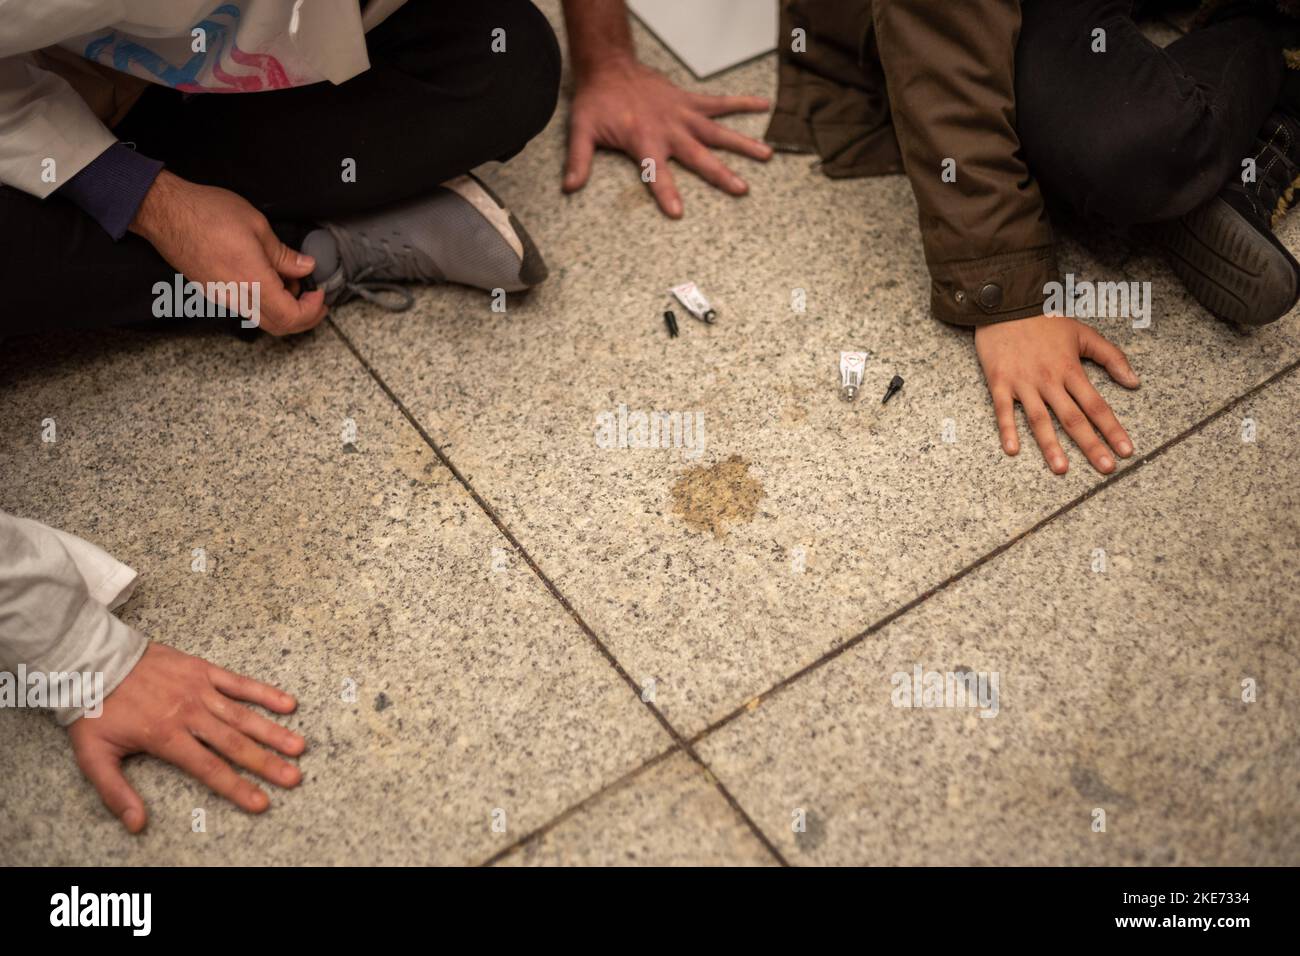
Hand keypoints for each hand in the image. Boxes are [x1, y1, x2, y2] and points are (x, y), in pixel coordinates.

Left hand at [68, 643, 304, 832]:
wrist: (93, 660)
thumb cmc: (95, 710)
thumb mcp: (93, 757)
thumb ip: (115, 792)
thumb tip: (137, 824)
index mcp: (166, 737)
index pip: (209, 768)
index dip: (236, 786)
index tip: (261, 802)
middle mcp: (189, 714)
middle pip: (234, 743)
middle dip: (266, 762)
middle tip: (293, 777)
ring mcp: (199, 690)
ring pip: (242, 715)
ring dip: (272, 731)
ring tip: (298, 746)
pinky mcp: (203, 670)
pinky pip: (238, 682)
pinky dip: (263, 692)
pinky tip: (288, 703)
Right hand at [130, 170, 326, 335]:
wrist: (164, 212)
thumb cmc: (206, 213)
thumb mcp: (257, 226)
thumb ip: (284, 254)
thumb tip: (304, 267)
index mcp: (253, 282)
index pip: (291, 317)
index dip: (312, 311)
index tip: (320, 294)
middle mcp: (237, 297)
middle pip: (279, 326)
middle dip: (304, 317)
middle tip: (315, 299)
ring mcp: (223, 297)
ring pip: (263, 319)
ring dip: (285, 308)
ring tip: (292, 280)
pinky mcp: (214, 292)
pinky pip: (247, 308)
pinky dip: (266, 301)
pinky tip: (269, 277)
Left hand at [563, 57, 771, 217]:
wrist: (609, 66)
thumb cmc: (596, 102)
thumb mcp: (582, 130)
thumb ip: (579, 160)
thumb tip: (569, 187)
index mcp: (643, 140)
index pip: (655, 172)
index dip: (666, 192)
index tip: (678, 213)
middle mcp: (668, 129)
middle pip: (698, 156)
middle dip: (719, 173)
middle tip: (741, 188)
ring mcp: (682, 114)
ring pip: (717, 131)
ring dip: (742, 143)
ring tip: (766, 154)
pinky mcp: (689, 100)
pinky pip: (719, 102)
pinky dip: (742, 102)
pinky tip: (764, 104)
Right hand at [975, 314, 1139, 473]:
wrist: (1007, 305)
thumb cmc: (1045, 321)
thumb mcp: (1084, 334)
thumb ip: (1112, 357)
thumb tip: (1134, 382)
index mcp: (1071, 370)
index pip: (1097, 406)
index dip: (1112, 429)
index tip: (1126, 450)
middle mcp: (1049, 380)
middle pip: (1073, 418)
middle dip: (1091, 445)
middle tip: (1106, 469)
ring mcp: (1023, 383)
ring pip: (1040, 420)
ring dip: (1051, 446)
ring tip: (1061, 469)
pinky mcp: (999, 383)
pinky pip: (1003, 411)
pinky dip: (1007, 430)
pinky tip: (1013, 450)